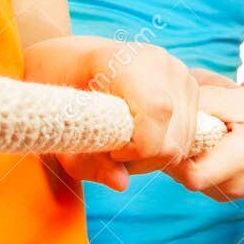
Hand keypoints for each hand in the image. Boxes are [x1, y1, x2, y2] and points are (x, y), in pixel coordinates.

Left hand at [28, 37, 200, 190]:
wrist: (68, 60)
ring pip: (182, 142)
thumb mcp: (58, 130)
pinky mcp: (189, 85)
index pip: (156, 110)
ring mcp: (178, 72)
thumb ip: (86, 161)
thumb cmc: (54, 93)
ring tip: (123, 143)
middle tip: (111, 152)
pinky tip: (139, 136)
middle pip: (172, 137)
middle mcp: (158, 62)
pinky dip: (164, 147)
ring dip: (153, 157)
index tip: (110, 150)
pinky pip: (188, 136)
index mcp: (121, 61)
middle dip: (142, 161)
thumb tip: (121, 183)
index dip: (138, 146)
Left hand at [167, 84, 243, 202]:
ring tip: (200, 124)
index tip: (171, 126)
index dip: (171, 152)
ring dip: (187, 150)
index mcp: (236, 165)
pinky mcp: (231, 190)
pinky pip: (202, 173)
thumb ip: (205, 102)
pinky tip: (209, 135)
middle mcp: (230, 187)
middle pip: (182, 173)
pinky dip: (199, 155)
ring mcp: (230, 193)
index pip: (186, 174)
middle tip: (179, 118)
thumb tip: (171, 102)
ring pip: (190, 173)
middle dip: (175, 147)